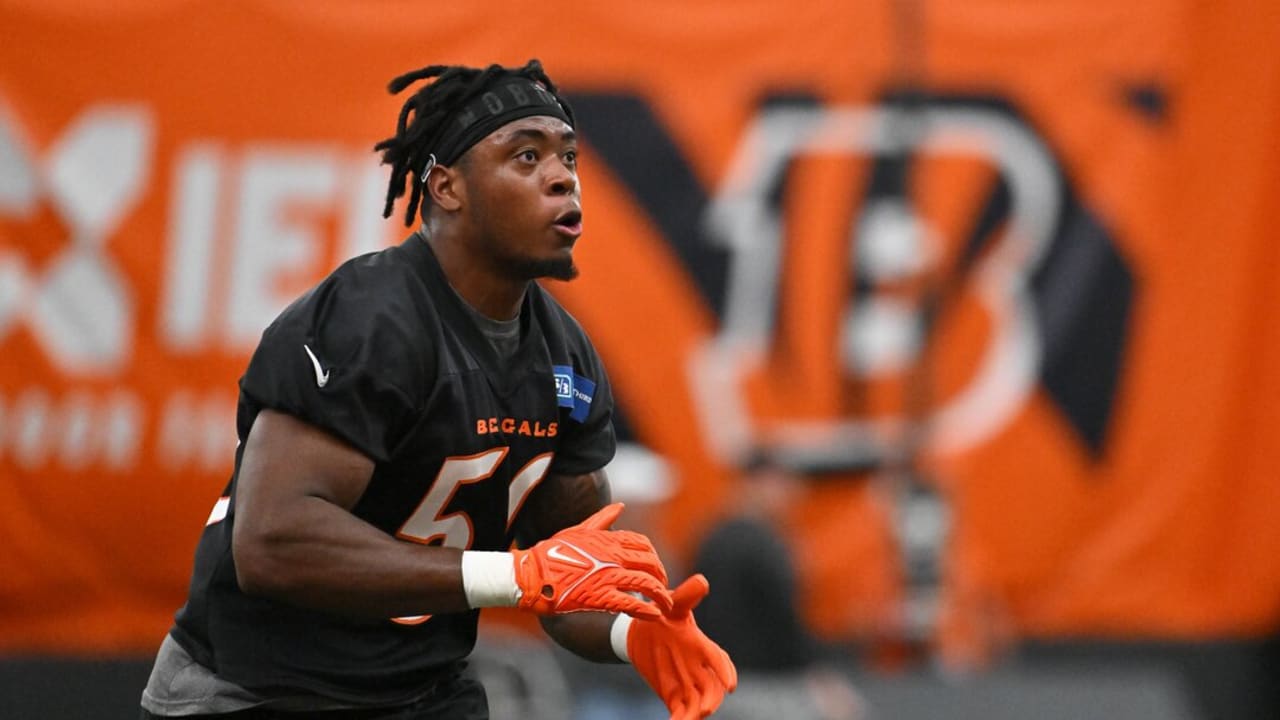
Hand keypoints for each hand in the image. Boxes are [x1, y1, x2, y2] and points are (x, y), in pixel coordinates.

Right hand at [512, 503, 672, 618]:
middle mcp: (612, 555)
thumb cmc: (552, 552)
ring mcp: (607, 575)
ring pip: (645, 583)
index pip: (642, 545)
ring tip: (666, 606)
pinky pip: (631, 603)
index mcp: (608, 539)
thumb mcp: (578, 530)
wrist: (532, 574)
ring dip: (660, 596)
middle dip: (661, 576)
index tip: (654, 568)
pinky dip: (646, 610)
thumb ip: (602, 519)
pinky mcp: (599, 596)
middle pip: (649, 563)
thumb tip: (620, 506)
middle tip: (663, 589)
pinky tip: (654, 616)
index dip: (653, 557)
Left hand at [628, 574, 737, 718]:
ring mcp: (687, 682)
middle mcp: (698, 666)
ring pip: (698, 702)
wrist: (640, 631)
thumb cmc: (663, 612)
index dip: (725, 672)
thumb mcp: (673, 604)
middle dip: (712, 698)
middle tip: (706, 709)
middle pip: (712, 687)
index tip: (730, 685)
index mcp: (701, 645)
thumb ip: (686, 596)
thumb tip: (702, 581)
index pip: (718, 659)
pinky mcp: (674, 694)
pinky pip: (680, 711)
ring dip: (696, 713)